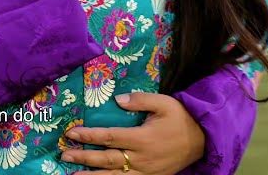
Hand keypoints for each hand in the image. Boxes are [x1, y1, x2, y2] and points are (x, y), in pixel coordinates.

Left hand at [60, 92, 205, 174]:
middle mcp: (141, 158)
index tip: (72, 133)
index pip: (109, 137)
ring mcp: (146, 171)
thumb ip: (140, 100)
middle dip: (84, 158)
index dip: (89, 136)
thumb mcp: (164, 103)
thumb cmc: (180, 119)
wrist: (202, 140)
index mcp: (142, 138)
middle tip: (65, 155)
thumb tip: (118, 99)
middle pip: (107, 159)